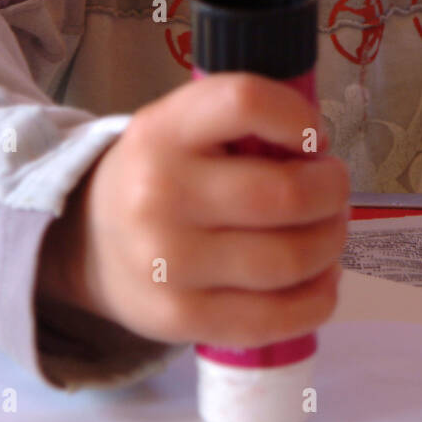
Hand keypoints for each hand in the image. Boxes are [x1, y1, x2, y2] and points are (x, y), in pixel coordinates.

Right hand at [39, 72, 349, 347]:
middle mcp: (159, 195)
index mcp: (162, 132)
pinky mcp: (183, 319)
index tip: (315, 135)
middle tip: (333, 187)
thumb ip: (241, 125)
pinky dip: (318, 298)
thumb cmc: (161, 176)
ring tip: (327, 230)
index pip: (246, 102)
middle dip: (332, 190)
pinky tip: (319, 278)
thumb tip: (319, 151)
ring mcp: (169, 264)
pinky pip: (276, 317)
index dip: (299, 116)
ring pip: (290, 258)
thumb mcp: (180, 127)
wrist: (89, 244)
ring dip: (331, 242)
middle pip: (287, 194)